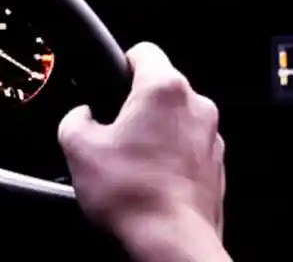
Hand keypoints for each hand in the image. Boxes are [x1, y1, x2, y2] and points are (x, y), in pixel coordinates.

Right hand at [58, 42, 227, 261]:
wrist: (171, 243)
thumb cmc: (132, 195)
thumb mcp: (78, 148)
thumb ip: (75, 118)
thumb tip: (82, 117)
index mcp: (164, 89)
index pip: (142, 51)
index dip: (120, 64)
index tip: (109, 82)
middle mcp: (196, 106)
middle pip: (160, 88)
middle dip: (135, 106)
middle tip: (111, 134)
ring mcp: (212, 137)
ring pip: (176, 120)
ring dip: (155, 133)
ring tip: (130, 164)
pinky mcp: (217, 166)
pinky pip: (189, 148)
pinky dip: (171, 158)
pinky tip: (150, 181)